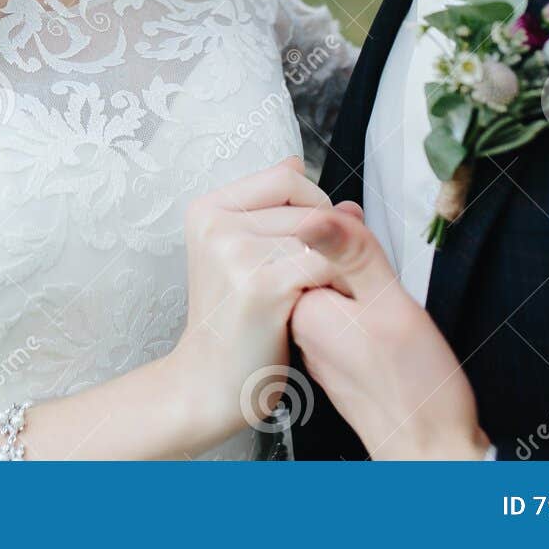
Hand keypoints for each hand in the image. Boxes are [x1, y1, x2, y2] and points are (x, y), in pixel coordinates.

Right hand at [168, 157, 348, 435]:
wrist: (209, 385)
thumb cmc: (235, 324)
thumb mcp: (239, 254)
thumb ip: (270, 210)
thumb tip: (300, 163)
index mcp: (208, 209)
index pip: (287, 178)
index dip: (315, 207)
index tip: (316, 244)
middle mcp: (216, 223)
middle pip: (309, 207)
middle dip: (333, 241)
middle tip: (329, 278)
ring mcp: (235, 251)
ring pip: (322, 235)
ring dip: (340, 264)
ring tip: (329, 294)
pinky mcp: (261, 284)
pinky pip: (327, 264)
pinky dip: (340, 284)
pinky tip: (331, 307)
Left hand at [289, 205, 490, 459]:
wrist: (429, 453)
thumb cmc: (416, 391)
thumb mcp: (391, 305)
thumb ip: (354, 255)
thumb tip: (316, 214)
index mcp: (304, 310)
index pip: (318, 243)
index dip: (360, 248)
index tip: (381, 279)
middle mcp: (302, 328)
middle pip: (328, 263)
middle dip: (365, 269)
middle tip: (391, 306)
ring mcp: (318, 345)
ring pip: (342, 288)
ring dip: (371, 292)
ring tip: (395, 327)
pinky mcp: (336, 358)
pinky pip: (350, 316)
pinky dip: (373, 316)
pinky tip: (393, 339)